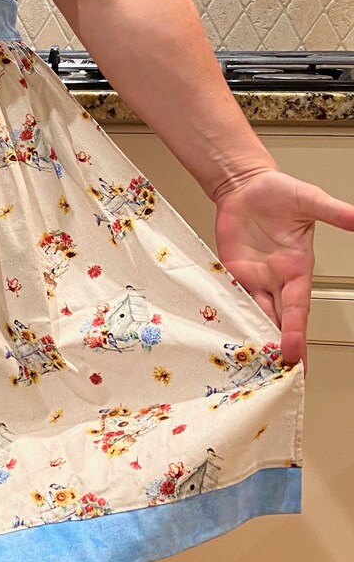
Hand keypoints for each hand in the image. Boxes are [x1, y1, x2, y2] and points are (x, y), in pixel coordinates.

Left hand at [212, 167, 353, 373]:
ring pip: (255, 315)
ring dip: (255, 338)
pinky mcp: (233, 274)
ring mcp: (254, 278)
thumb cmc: (278, 192)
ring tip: (254, 366)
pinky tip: (230, 336)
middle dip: (280, 348)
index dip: (294, 332)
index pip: (296, 309)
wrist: (245, 185)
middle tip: (279, 376)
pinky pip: (232, 299)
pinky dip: (232, 318)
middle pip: (278, 321)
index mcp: (297, 269)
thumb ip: (331, 211)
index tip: (293, 354)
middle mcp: (277, 279)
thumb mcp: (308, 199)